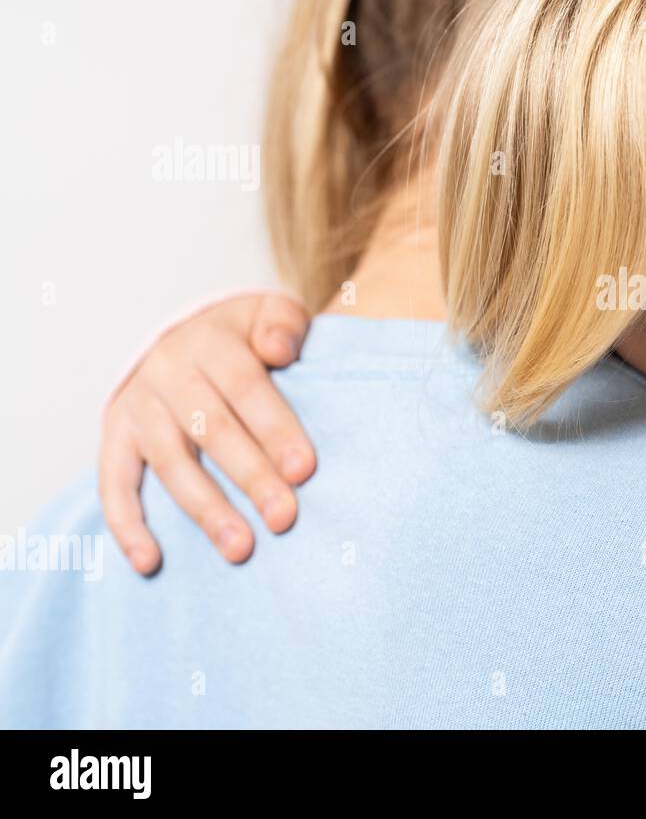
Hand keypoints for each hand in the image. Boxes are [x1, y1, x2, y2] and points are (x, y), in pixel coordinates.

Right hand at [98, 293, 316, 574]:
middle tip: (284, 518)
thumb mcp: (268, 313)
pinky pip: (113, 484)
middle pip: (212, 430)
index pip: (247, 389)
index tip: (304, 470)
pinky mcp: (115, 436)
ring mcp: (138, 407)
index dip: (275, 429)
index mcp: (211, 342)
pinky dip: (127, 525)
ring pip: (171, 463)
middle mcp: (167, 372)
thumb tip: (279, 349)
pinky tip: (150, 562)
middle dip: (251, 477)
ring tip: (241, 549)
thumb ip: (282, 325)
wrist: (185, 332)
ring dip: (205, 510)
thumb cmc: (244, 335)